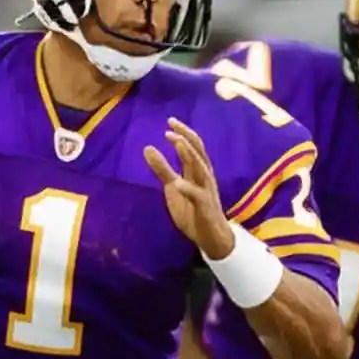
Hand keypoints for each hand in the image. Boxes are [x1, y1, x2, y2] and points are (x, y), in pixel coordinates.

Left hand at [143, 117, 235, 259]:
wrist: (211, 238)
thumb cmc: (193, 210)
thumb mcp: (173, 187)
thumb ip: (162, 169)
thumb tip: (147, 147)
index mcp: (197, 171)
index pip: (192, 147)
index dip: (183, 133)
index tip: (170, 121)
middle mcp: (204, 177)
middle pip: (198, 152)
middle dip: (186, 137)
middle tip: (172, 125)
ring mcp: (206, 191)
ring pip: (201, 169)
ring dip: (189, 156)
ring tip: (177, 144)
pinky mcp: (205, 208)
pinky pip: (198, 196)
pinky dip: (188, 189)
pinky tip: (177, 184)